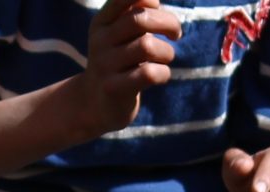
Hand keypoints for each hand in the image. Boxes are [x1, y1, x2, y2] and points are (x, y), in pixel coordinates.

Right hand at [73, 0, 180, 136]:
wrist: (94, 102)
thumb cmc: (118, 61)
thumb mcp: (121, 34)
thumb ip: (136, 13)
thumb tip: (154, 0)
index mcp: (102, 21)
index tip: (158, 8)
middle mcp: (100, 39)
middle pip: (140, 19)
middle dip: (168, 23)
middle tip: (175, 34)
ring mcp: (105, 64)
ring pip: (147, 47)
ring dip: (167, 52)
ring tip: (165, 58)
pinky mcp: (114, 88)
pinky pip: (149, 74)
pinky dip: (163, 73)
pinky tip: (161, 75)